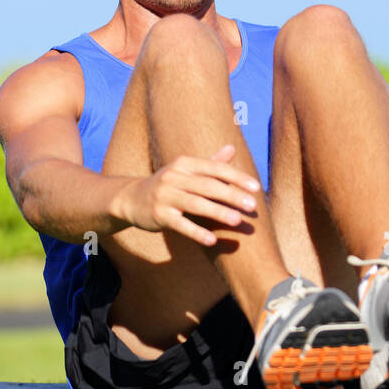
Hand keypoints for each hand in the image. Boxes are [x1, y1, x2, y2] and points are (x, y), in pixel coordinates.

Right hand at [117, 144, 261, 246]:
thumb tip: (232, 148)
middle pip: (208, 186)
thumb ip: (211, 163)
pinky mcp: (158, 215)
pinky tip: (212, 240)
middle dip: (232, 196)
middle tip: (253, 206)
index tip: (256, 188)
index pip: (215, 169)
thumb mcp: (186, 170)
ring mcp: (165, 196)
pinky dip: (196, 232)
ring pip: (195, 204)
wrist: (131, 198)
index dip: (236, 178)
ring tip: (237, 220)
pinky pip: (180, 224)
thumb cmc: (168, 185)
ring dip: (218, 212)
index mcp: (184, 164)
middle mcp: (174, 177)